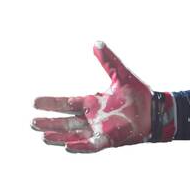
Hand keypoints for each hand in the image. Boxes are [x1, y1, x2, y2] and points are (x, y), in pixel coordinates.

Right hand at [32, 41, 172, 151]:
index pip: (67, 103)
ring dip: (58, 136)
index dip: (51, 103)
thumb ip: (108, 60)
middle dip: (49, 123)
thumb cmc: (139, 95)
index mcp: (92, 102)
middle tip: (32, 123)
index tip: (34, 102)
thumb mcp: (121, 75)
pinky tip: (66, 147)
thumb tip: (97, 42)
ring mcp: (100, 129)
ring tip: (42, 136)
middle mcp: (93, 117)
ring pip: (74, 135)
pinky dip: (79, 147)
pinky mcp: (110, 139)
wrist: (157, 110)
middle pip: (66, 121)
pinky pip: (91, 145)